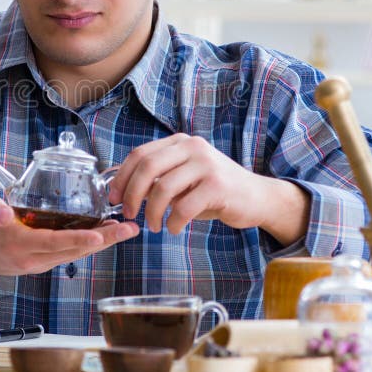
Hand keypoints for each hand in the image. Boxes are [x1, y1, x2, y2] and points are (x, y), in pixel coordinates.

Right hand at [0, 192, 139, 291]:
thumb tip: (5, 214)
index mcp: (18, 244)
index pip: (54, 242)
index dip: (78, 240)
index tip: (99, 235)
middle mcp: (32, 258)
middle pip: (74, 251)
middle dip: (104, 241)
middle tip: (129, 228)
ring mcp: (39, 263)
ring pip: (76, 254)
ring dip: (102, 242)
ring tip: (125, 229)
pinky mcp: (43, 261)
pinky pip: (70, 253)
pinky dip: (89, 243)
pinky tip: (105, 232)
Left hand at [108, 133, 309, 243]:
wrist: (257, 197)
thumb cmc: (214, 191)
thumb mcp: (184, 178)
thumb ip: (159, 178)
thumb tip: (122, 190)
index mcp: (180, 142)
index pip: (140, 154)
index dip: (122, 177)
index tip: (114, 198)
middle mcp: (193, 147)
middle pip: (147, 167)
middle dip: (132, 194)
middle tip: (129, 214)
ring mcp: (207, 164)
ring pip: (164, 188)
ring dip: (152, 213)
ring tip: (154, 226)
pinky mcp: (218, 185)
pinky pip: (184, 207)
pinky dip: (174, 222)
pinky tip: (175, 229)